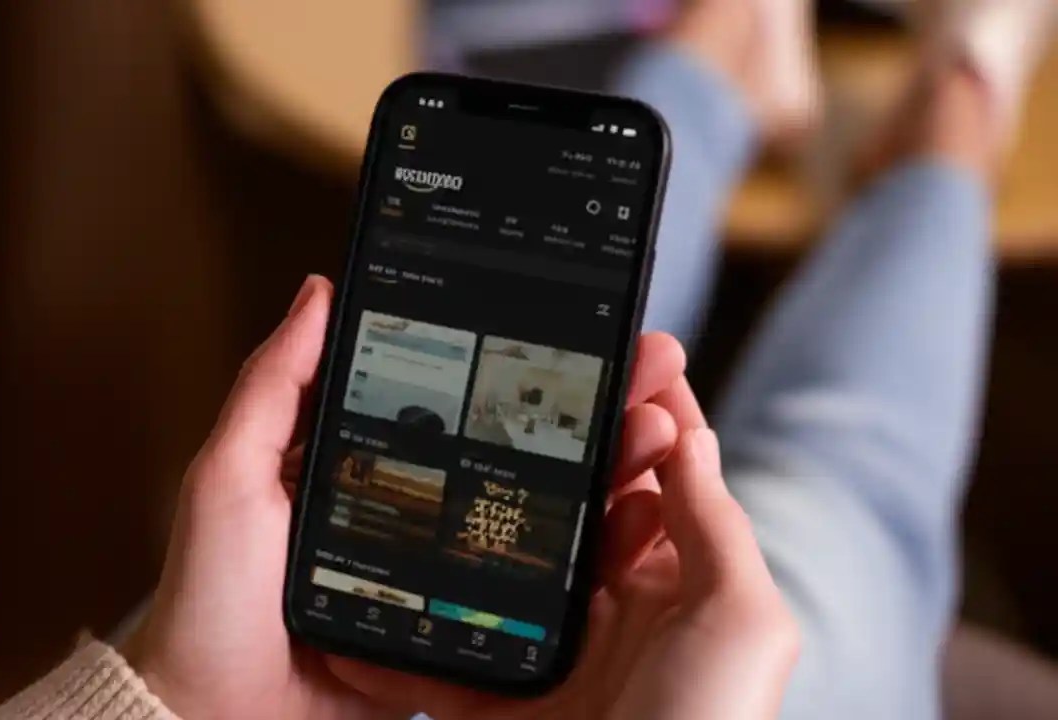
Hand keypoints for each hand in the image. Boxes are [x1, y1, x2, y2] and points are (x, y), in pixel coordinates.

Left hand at [121, 275, 694, 718]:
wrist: (218, 718)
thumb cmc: (209, 601)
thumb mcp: (230, 476)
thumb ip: (273, 386)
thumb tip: (318, 296)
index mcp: (357, 460)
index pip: (452, 396)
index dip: (513, 366)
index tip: (575, 338)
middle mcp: (406, 507)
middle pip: (506, 451)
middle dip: (582, 417)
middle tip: (641, 382)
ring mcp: (432, 571)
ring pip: (527, 516)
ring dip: (595, 483)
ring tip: (649, 444)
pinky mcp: (449, 629)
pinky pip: (516, 591)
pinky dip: (574, 565)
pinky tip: (623, 531)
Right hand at [330, 375, 799, 719]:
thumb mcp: (742, 620)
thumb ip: (713, 526)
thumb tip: (687, 434)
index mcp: (680, 584)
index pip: (658, 476)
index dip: (642, 412)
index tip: (621, 354)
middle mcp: (615, 607)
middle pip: (579, 502)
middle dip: (558, 440)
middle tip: (523, 378)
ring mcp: (553, 647)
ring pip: (507, 557)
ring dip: (477, 507)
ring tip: (446, 444)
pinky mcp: (499, 694)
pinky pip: (448, 649)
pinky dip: (411, 619)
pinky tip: (386, 572)